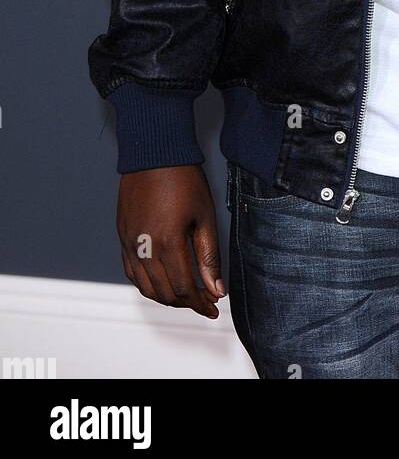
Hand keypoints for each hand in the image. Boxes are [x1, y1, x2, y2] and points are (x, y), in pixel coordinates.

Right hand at [117, 165, 224, 318]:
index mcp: (168, 242)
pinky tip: (161, 280)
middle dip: (186, 302)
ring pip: (145, 287)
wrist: (154, 153)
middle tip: (204, 300)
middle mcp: (144, 248)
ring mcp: (129, 243)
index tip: (213, 305)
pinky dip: (147, 284)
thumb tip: (216, 288)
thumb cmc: (182, 179)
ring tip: (186, 294)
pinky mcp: (122, 236)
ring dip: (166, 296)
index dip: (200, 301)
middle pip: (164, 292)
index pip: (184, 288)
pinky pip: (131, 272)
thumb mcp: (204, 216)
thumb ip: (209, 256)